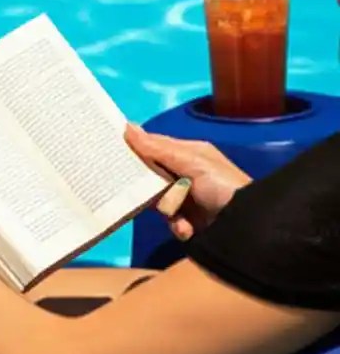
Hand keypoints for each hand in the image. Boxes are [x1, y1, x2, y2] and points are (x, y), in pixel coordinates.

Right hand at [125, 124, 251, 240]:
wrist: (242, 222)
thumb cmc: (220, 185)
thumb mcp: (190, 162)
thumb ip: (158, 149)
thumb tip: (127, 127)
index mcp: (188, 154)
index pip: (154, 146)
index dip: (135, 147)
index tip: (111, 150)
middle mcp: (184, 173)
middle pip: (151, 177)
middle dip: (150, 188)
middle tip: (146, 190)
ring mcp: (185, 197)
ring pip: (157, 201)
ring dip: (167, 210)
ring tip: (178, 213)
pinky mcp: (187, 219)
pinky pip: (170, 221)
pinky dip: (178, 226)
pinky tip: (188, 227)